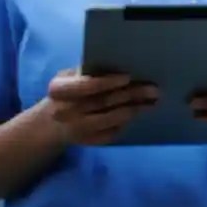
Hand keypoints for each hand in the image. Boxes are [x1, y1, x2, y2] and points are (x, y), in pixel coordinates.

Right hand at [43, 68, 158, 145]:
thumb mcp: (70, 77)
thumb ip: (89, 71)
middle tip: (153, 89)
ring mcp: (76, 130)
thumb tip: (122, 64)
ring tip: (152, 102)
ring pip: (110, 119)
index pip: (85, 86)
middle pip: (103, 103)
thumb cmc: (69, 92)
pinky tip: (139, 112)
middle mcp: (65, 112)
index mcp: (58, 89)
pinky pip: (111, 133)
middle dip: (130, 95)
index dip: (107, 82)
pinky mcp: (87, 143)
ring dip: (134, 110)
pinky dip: (127, 122)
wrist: (53, 123)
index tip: (128, 77)